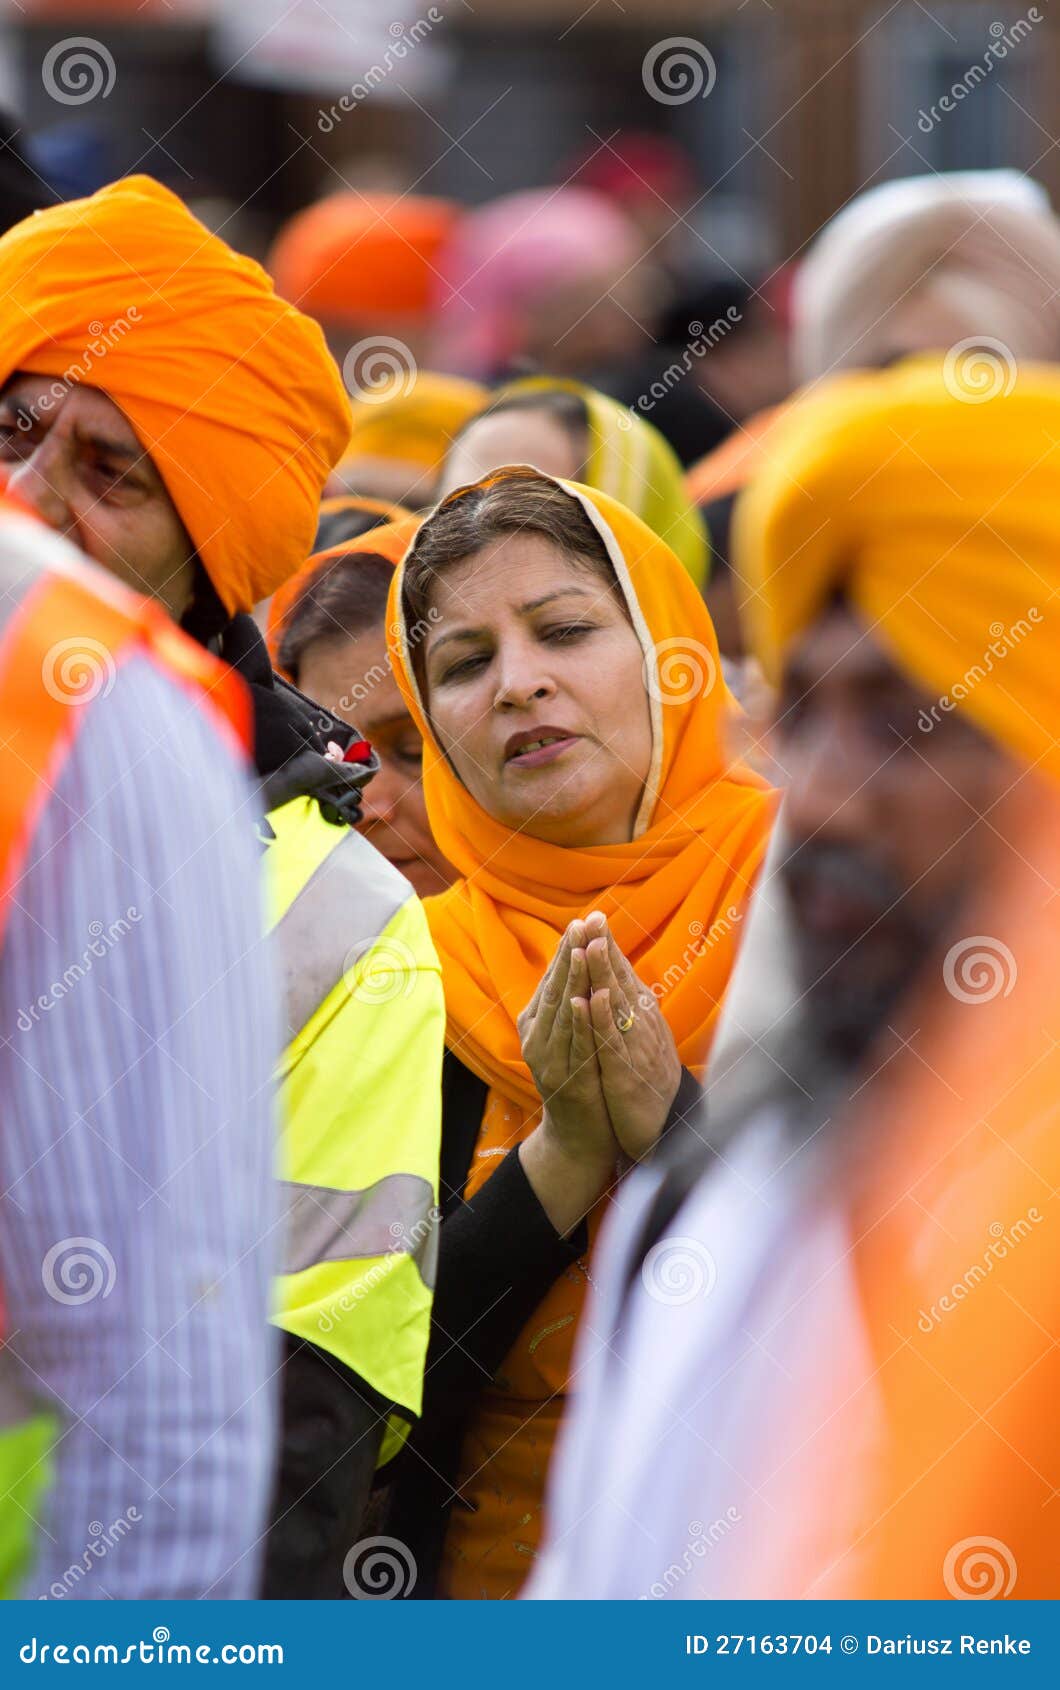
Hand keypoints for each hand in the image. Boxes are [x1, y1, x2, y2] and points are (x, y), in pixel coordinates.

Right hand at [517, 922, 619, 1233]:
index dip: (567, 949)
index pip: (553, 978)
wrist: (577, 1135)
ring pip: (560, 1013)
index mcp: (536, 1023)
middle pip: (554, 988)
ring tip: (579, 950)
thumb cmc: (579, 1078)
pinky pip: (570, 1046)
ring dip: (570, 980)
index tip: (582, 919)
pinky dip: (574, 1022)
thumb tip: (577, 961)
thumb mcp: (568, 1037)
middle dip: (569, 954)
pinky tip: (580, 1000)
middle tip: (581, 923)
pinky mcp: (563, 1079)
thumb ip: (567, 1004)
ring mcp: (547, 1059)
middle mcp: (536, 1037)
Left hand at [582, 911, 680, 1162]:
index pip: (623, 975)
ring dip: (605, 974)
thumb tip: (614, 981)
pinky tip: (592, 999)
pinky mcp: (626, 1072)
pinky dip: (604, 1019)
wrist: (659, 1128)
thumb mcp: (637, 1039)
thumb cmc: (645, 1081)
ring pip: (619, 1004)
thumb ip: (628, 1010)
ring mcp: (636, 1048)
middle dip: (606, 948)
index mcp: (642, 1017)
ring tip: (592, 944)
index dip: (608, 946)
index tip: (595, 917)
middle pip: (622, 981)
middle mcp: (643, 1026)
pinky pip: (614, 1042)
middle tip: (594, 917)